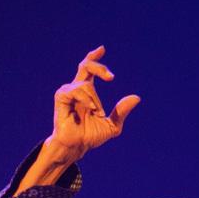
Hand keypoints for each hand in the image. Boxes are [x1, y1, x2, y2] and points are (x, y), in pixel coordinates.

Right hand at [17, 47, 139, 190]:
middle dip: (99, 67)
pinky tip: (91, 109)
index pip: (89, 69)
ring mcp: (67, 92)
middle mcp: (76, 89)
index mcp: (86, 93)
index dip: (94, 58)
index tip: (102, 49)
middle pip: (85, 66)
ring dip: (96, 99)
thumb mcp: (112, 125)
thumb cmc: (90, 137)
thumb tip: (137, 98)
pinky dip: (87, 100)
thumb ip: (121, 112)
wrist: (76, 147)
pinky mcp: (61, 97)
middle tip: (111, 77)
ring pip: (86, 84)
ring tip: (98, 112)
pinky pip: (77, 90)